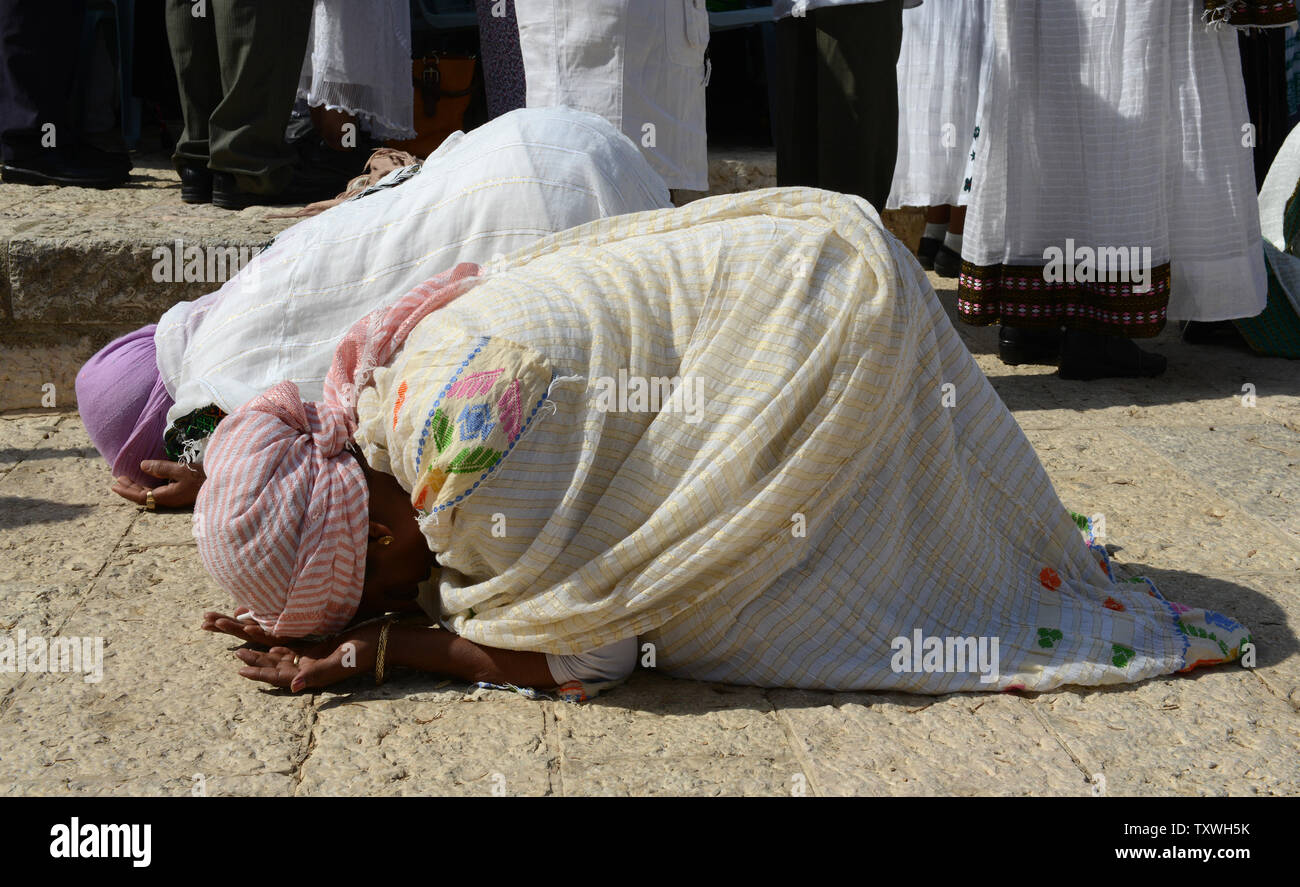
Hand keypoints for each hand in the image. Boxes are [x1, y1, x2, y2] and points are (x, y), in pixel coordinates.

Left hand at [112, 460, 205, 508]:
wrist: (220, 487)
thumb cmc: (202, 478)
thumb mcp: (182, 470)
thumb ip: (161, 468)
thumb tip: (142, 466)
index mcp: (167, 496)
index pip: (141, 497)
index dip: (127, 491)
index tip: (114, 485)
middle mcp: (168, 500)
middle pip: (144, 497)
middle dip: (130, 488)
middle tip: (118, 479)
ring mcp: (173, 498)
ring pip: (150, 495)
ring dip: (138, 487)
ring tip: (128, 479)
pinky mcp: (178, 494)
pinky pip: (157, 492)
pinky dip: (147, 487)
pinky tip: (147, 480)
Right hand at [202, 608, 307, 648]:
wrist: (328, 626)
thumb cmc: (305, 617)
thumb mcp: (278, 610)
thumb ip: (257, 613)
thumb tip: (237, 612)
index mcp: (267, 629)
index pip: (239, 626)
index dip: (223, 624)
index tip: (204, 620)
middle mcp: (271, 635)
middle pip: (242, 631)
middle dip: (224, 626)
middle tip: (204, 622)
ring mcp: (280, 636)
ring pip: (255, 634)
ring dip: (237, 629)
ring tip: (220, 623)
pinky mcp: (292, 637)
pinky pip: (274, 635)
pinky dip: (260, 632)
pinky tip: (247, 628)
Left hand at [234, 627, 379, 692]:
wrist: (385, 641)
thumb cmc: (366, 651)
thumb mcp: (341, 662)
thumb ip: (317, 674)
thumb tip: (292, 685)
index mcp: (313, 674)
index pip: (279, 675)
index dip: (260, 672)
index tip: (240, 669)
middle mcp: (309, 668)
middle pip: (275, 664)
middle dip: (253, 658)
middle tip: (235, 653)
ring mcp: (313, 658)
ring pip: (280, 655)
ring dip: (260, 651)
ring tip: (241, 648)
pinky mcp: (319, 648)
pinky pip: (293, 646)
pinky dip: (278, 643)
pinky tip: (267, 640)